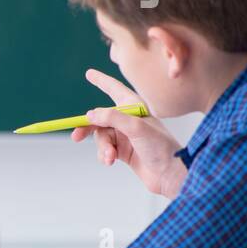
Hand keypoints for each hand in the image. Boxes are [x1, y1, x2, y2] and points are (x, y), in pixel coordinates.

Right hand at [71, 69, 187, 197]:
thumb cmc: (161, 148)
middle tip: (76, 136)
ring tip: (109, 157)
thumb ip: (112, 118)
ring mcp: (125, 135)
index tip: (89, 73)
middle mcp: (129, 119)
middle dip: (88, 128)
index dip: (102, 81)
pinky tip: (110, 161)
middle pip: (100, 118)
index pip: (115, 89)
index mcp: (135, 108)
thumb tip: (90, 114)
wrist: (170, 174)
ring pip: (101, 137)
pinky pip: (105, 149)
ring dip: (102, 148)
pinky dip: (104, 155)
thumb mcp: (136, 128)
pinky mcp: (123, 151)